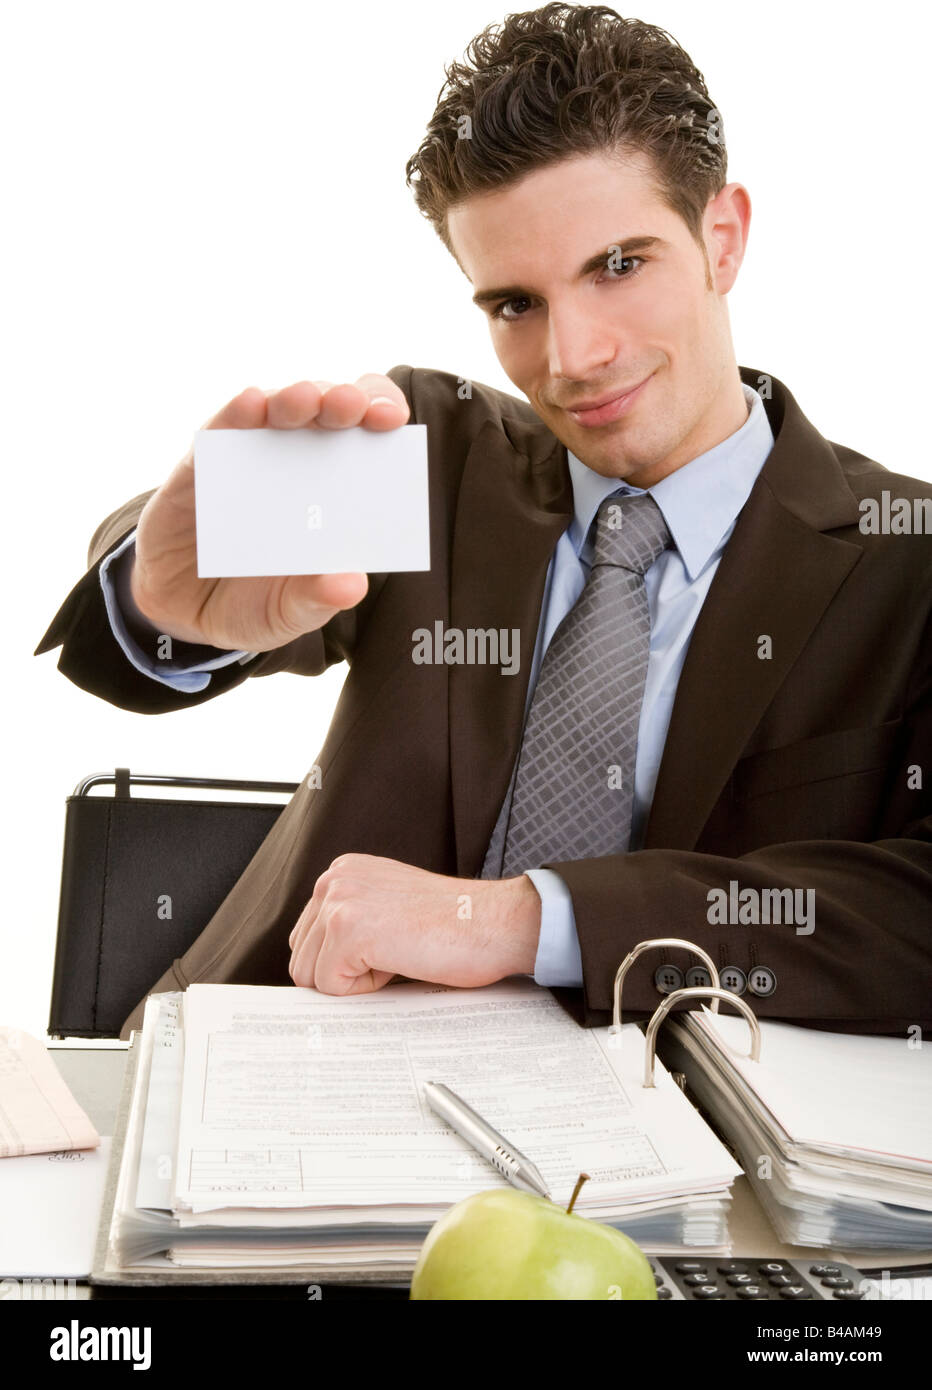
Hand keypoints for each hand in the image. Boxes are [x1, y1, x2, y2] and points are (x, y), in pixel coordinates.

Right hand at [129, 375, 408, 650]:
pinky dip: (237, 413)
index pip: (368, 437)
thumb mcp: (287, 613)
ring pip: (278, 408)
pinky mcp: (203, 462)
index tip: (393, 421)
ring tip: (305, 400)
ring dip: (294, 398)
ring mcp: (252, 455)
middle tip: (353, 405)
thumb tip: (351, 585)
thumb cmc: (253, 602)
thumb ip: (315, 600)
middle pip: (328, 410)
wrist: (183, 611)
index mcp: (337, 490)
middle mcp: (299, 460)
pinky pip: (221, 428)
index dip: (382, 416)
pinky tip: (250, 405)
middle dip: (344, 400)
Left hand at [287, 854, 541, 994]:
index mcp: (343, 872)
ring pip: (312, 976)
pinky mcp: (348, 930)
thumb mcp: (389, 907)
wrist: (493, 922)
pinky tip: (400, 961)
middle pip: (302, 959)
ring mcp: (339, 903)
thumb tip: (316, 969)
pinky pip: (331, 987)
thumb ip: (352, 920)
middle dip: (345, 972)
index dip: (345, 961)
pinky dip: (366, 988)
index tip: (386, 949)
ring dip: (356, 980)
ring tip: (399, 954)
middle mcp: (334, 879)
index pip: (307, 939)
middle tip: (396, 952)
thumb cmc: (453, 924)